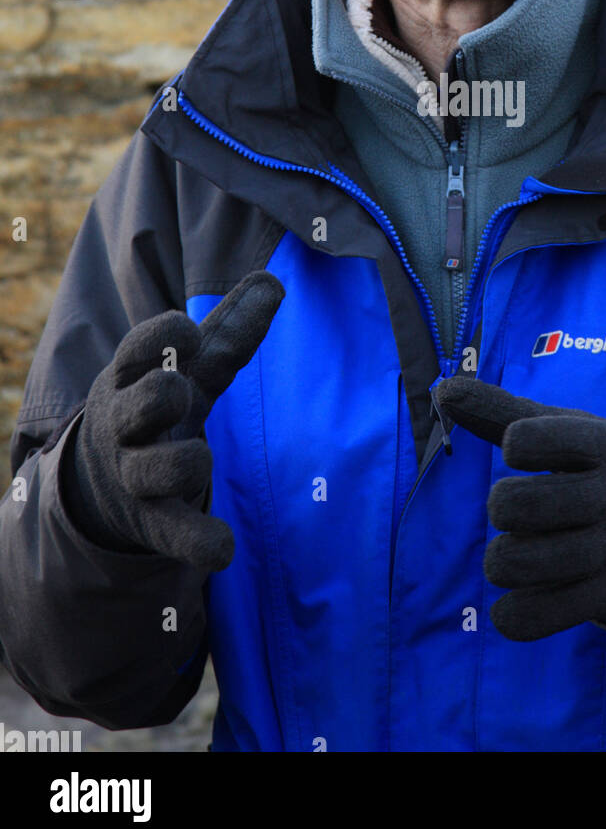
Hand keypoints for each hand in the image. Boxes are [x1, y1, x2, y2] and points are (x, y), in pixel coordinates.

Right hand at [65, 272, 284, 570]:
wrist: (107, 479)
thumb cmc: (160, 403)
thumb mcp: (189, 368)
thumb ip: (229, 330)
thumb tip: (275, 281)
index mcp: (130, 377)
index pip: (136, 346)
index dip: (164, 335)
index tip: (189, 334)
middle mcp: (124, 425)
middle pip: (147, 401)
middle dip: (167, 393)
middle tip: (181, 394)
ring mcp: (135, 475)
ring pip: (158, 468)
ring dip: (189, 460)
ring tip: (199, 456)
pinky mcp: (152, 520)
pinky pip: (174, 533)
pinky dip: (200, 542)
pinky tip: (224, 547)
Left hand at [435, 375, 605, 640]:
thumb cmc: (589, 464)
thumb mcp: (560, 428)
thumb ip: (500, 410)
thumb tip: (444, 390)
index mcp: (601, 445)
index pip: (547, 438)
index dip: (518, 442)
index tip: (517, 446)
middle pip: (522, 506)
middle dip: (501, 505)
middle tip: (509, 507)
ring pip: (527, 563)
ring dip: (501, 560)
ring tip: (507, 553)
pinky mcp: (602, 596)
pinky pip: (543, 617)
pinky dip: (513, 615)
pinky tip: (508, 602)